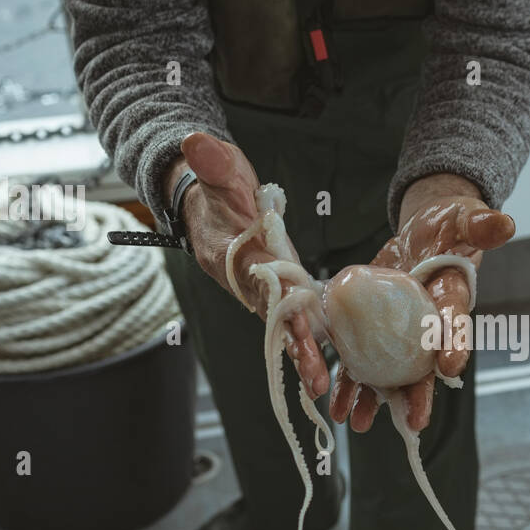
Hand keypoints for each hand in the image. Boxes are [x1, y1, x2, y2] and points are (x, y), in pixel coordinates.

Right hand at [173, 131, 329, 396]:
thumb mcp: (219, 170)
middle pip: (273, 317)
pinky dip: (309, 341)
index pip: (257, 282)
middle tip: (316, 379)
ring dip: (303, 355)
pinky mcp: (278, 290)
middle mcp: (246, 280)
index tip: (298, 325)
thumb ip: (212, 162)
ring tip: (324, 387)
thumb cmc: (217, 185)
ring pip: (285, 326)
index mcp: (233, 255)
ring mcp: (262, 289)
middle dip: (294, 347)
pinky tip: (333, 366)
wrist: (206, 201)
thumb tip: (196, 142)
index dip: (277, 304)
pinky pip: (294, 319)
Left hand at [329, 174, 514, 432]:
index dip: (456, 344)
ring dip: (374, 399)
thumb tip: (504, 223)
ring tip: (357, 423)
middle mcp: (428, 325)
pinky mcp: (372, 328)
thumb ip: (479, 225)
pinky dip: (348, 382)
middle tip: (414, 421)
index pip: (457, 323)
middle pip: (424, 364)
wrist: (424, 233)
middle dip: (418, 394)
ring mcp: (399, 332)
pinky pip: (360, 358)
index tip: (451, 366)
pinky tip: (335, 406)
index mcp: (454, 299)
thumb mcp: (462, 219)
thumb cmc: (448, 227)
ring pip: (389, 370)